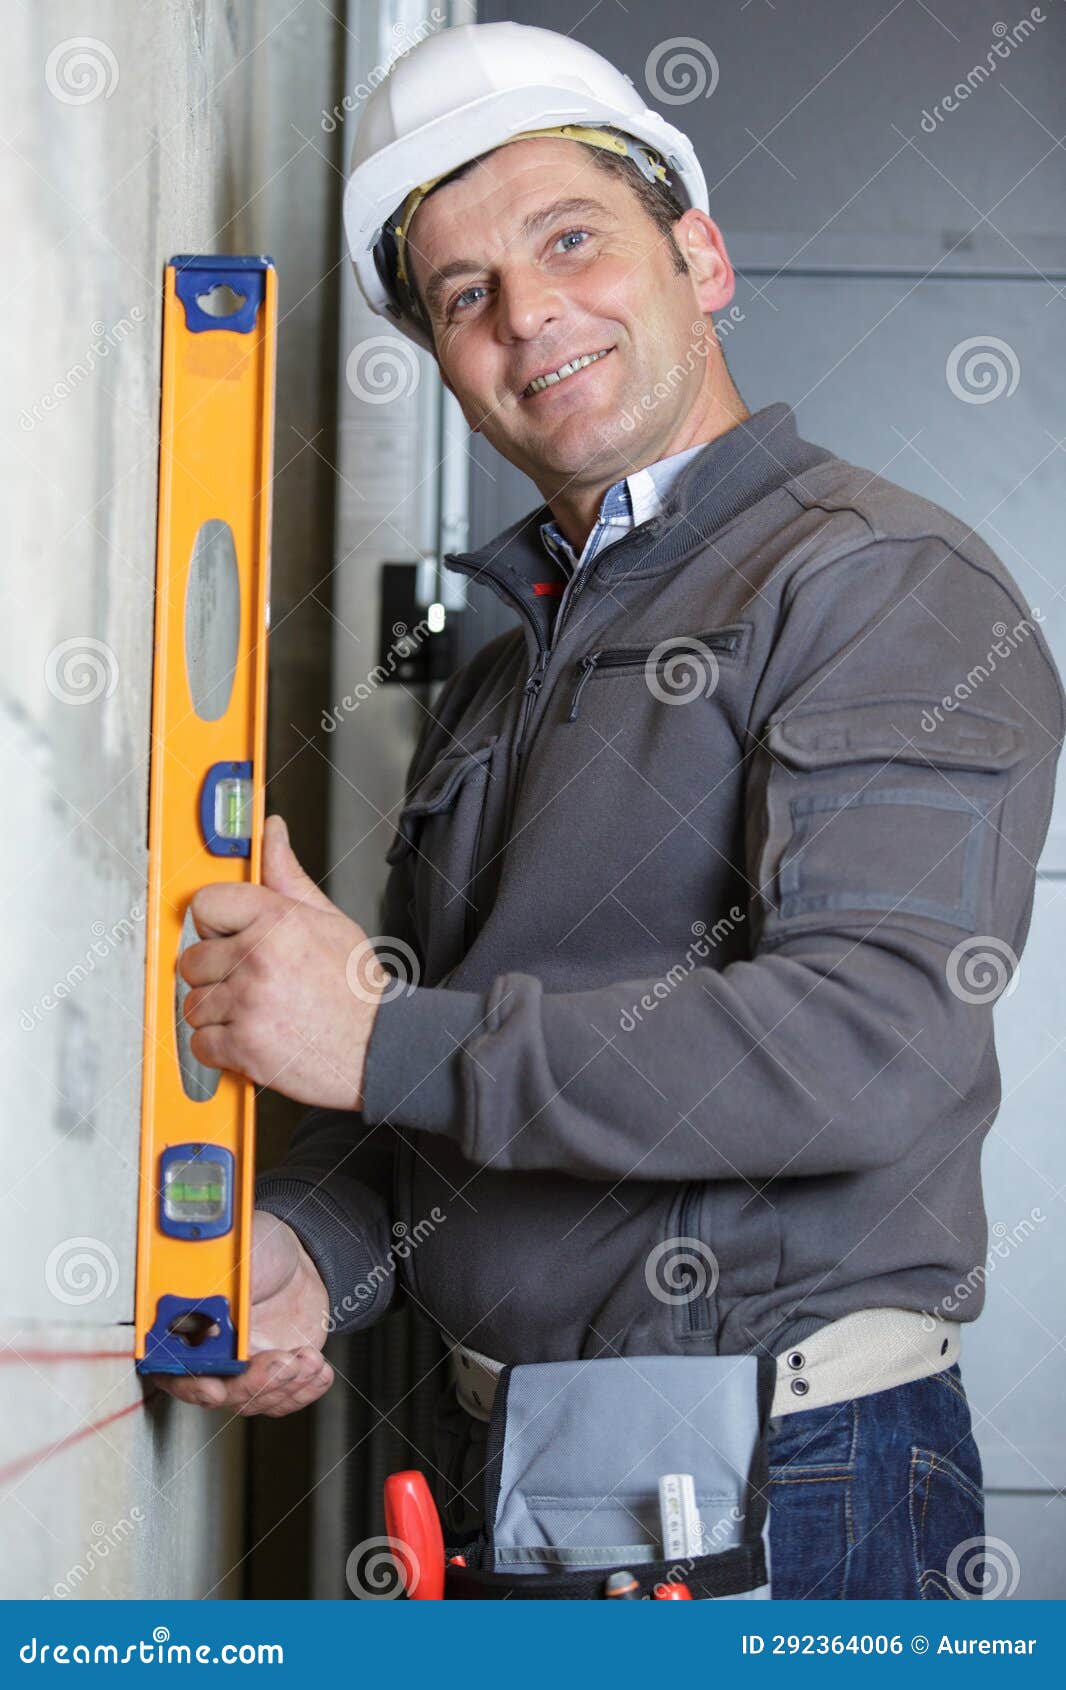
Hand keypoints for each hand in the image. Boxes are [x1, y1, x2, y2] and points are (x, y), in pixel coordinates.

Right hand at [147, 1211, 334, 1415]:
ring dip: (284, 1386)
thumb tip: (204, 1304)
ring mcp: (242, 1368)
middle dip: (253, 1384)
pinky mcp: (272, 1376)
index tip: (213, 1387)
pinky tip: (318, 1370)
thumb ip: (217, 1284)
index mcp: (188, 1325)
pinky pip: (283, 1398)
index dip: (189, 1384)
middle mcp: (210, 1354)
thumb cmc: (259, 1251)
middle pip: (218, 1391)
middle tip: (282, 1364)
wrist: (298, 1259)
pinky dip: (303, 1390)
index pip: (173, 1367)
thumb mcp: (237, 1259)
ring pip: (253, 1400)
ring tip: (308, 1358)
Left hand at [178, 813, 385, 1108]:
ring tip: (255, 1011)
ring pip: (194, 1005)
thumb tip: (272, 832)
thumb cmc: (355, 988)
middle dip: (215, 974)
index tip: (227, 936)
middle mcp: (258, 959)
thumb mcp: (328, 919)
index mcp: (277, 921)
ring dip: (218, 1014)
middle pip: (192, 961)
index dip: (214, 924)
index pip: (204, 904)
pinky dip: (221, 1048)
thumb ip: (288, 876)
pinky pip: (201, 1044)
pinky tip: (252, 1037)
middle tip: (249, 982)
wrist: (382, 1044)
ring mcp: (249, 1004)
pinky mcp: (244, 1047)